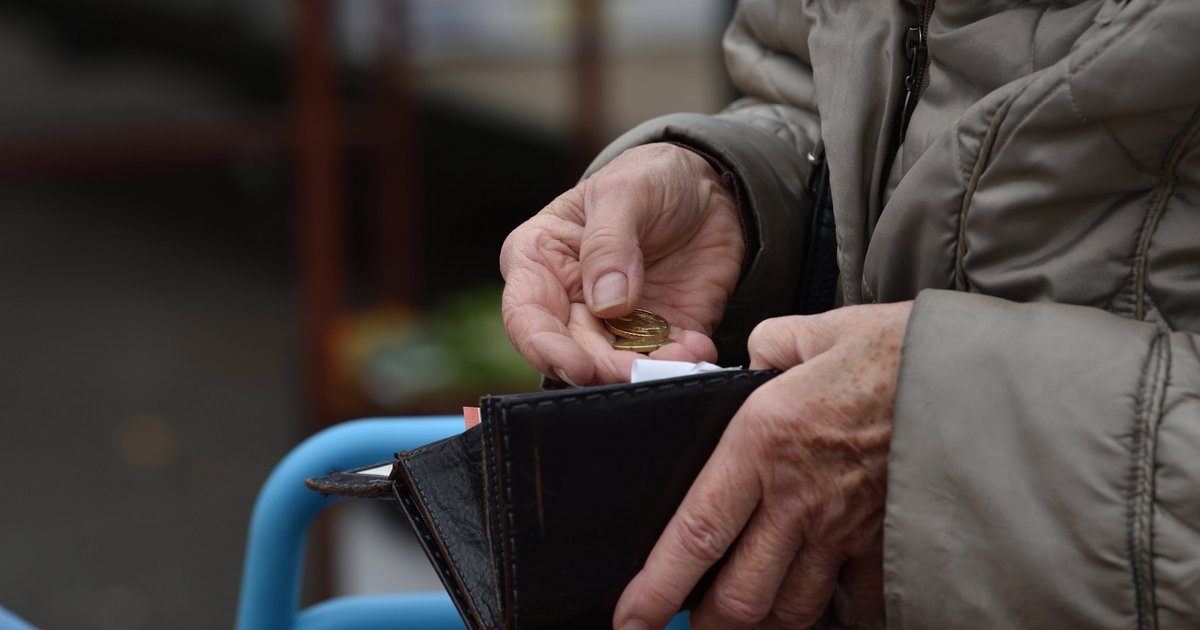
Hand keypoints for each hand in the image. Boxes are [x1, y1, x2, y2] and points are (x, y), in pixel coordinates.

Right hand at [499, 143, 743, 384]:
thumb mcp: (624, 191)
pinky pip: (664, 360)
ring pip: (617, 364)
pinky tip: (698, 348)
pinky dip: (680, 363)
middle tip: (638, 371)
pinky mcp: (658, 334)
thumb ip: (608, 242)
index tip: (578, 366)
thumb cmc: (648, 178)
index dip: (545, 347)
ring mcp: (615, 323)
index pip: (526, 315)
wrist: (707, 188)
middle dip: (605, 368)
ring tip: (682, 357)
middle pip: (573, 351)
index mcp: (541, 260)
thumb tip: (607, 303)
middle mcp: (570, 300)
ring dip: (646, 371)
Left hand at [613, 302, 912, 629]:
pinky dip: (841, 612)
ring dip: (765, 622)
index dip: (655, 590)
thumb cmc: (896, 348)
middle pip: (740, 598)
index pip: (694, 535)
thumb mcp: (813, 332)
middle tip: (691, 624)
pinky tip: (826, 601)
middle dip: (708, 625)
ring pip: (792, 610)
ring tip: (748, 617)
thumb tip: (753, 360)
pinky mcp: (889, 541)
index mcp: (762, 444)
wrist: (980, 374)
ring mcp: (846, 530)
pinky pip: (860, 603)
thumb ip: (768, 349)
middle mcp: (797, 499)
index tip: (629, 621)